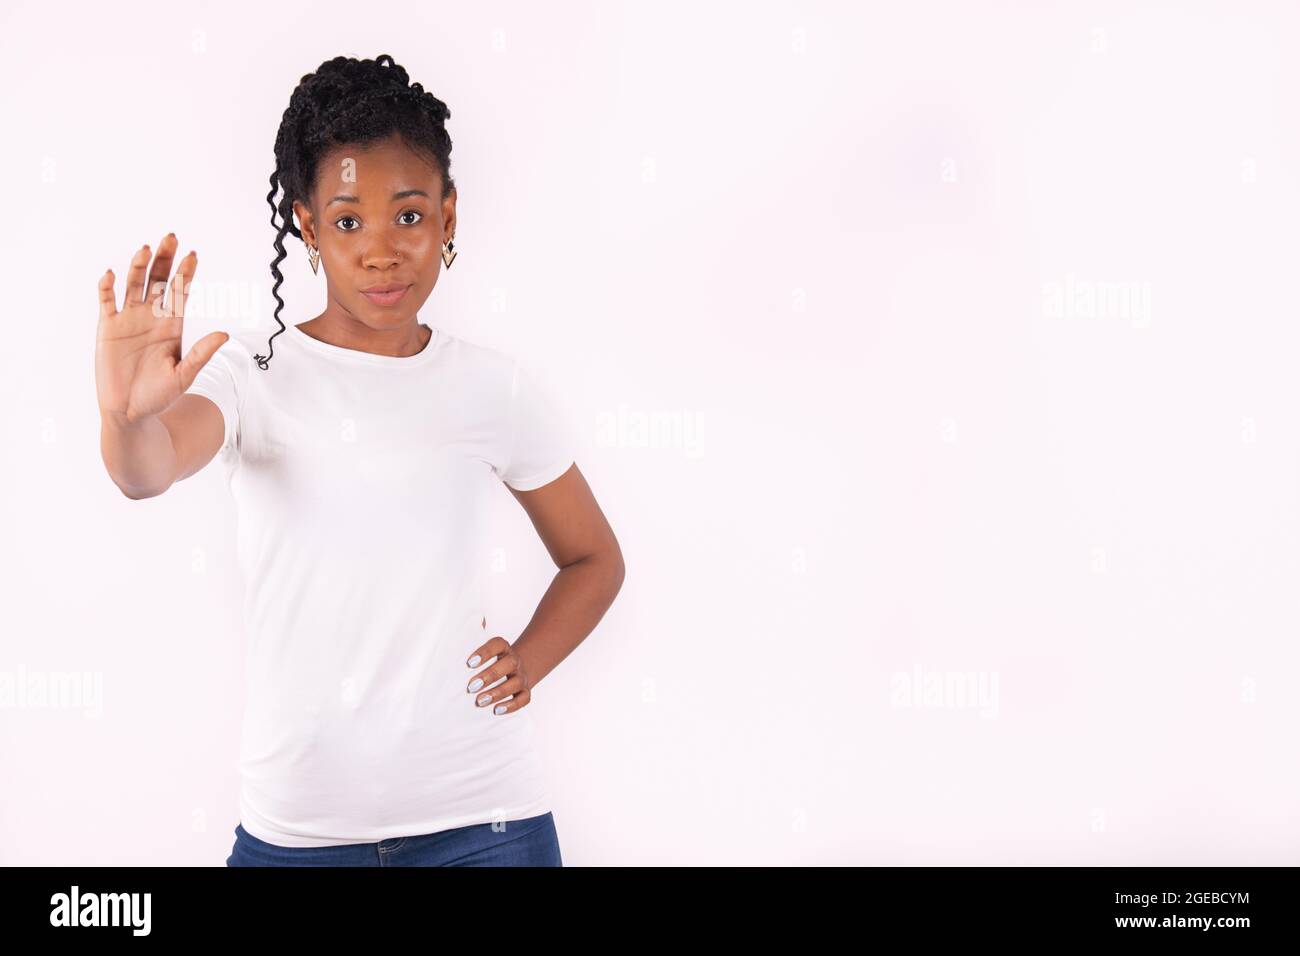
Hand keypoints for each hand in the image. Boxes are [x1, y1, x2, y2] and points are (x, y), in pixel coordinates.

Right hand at [96, 233, 223, 423]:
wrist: (131, 412)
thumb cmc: (160, 395)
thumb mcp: (185, 374)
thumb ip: (202, 354)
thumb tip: (225, 334)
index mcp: (172, 324)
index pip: (181, 292)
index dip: (186, 273)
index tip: (194, 255)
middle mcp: (151, 315)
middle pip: (158, 280)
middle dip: (165, 259)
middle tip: (171, 237)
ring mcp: (128, 319)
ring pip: (133, 284)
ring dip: (139, 266)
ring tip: (147, 249)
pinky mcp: (107, 327)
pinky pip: (106, 301)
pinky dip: (106, 287)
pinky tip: (111, 274)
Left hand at [465, 628, 535, 715]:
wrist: (515, 668)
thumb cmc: (491, 659)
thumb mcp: (483, 647)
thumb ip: (475, 634)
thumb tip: (473, 619)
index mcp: (504, 648)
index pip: (498, 644)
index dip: (485, 652)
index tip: (469, 663)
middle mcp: (514, 661)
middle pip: (507, 664)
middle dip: (489, 676)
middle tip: (471, 686)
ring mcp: (521, 677)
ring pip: (514, 683)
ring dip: (497, 692)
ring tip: (480, 701)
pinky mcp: (525, 692)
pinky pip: (523, 699)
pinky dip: (511, 706)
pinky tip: (496, 710)